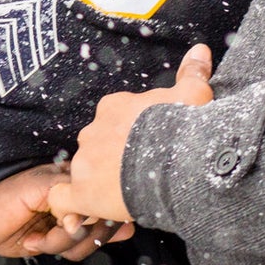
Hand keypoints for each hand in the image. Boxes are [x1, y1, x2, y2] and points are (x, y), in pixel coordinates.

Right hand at [0, 165, 125, 264]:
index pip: (108, 210)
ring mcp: (56, 179)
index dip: (99, 235)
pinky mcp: (44, 184)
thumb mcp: (52, 238)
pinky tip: (35, 239)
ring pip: (91, 214)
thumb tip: (130, 228)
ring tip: (39, 243)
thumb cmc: (2, 228)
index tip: (71, 243)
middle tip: (50, 246)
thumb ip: (88, 231)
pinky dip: (58, 235)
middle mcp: (67, 179)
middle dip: (84, 243)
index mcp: (70, 188)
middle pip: (105, 215)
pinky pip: (72, 213)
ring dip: (66, 242)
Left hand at [47, 44, 215, 229]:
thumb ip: (193, 73)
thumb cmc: (185, 127)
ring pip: (85, 174)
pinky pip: (64, 199)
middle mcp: (93, 131)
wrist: (177, 160)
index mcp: (114, 108)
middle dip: (112, 162)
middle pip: (97, 148)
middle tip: (136, 178)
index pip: (113, 123)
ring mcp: (85, 161)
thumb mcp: (193, 95)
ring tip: (124, 200)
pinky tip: (84, 214)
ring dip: (99, 186)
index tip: (143, 152)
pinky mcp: (82, 191)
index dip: (126, 141)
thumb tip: (200, 50)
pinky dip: (71, 208)